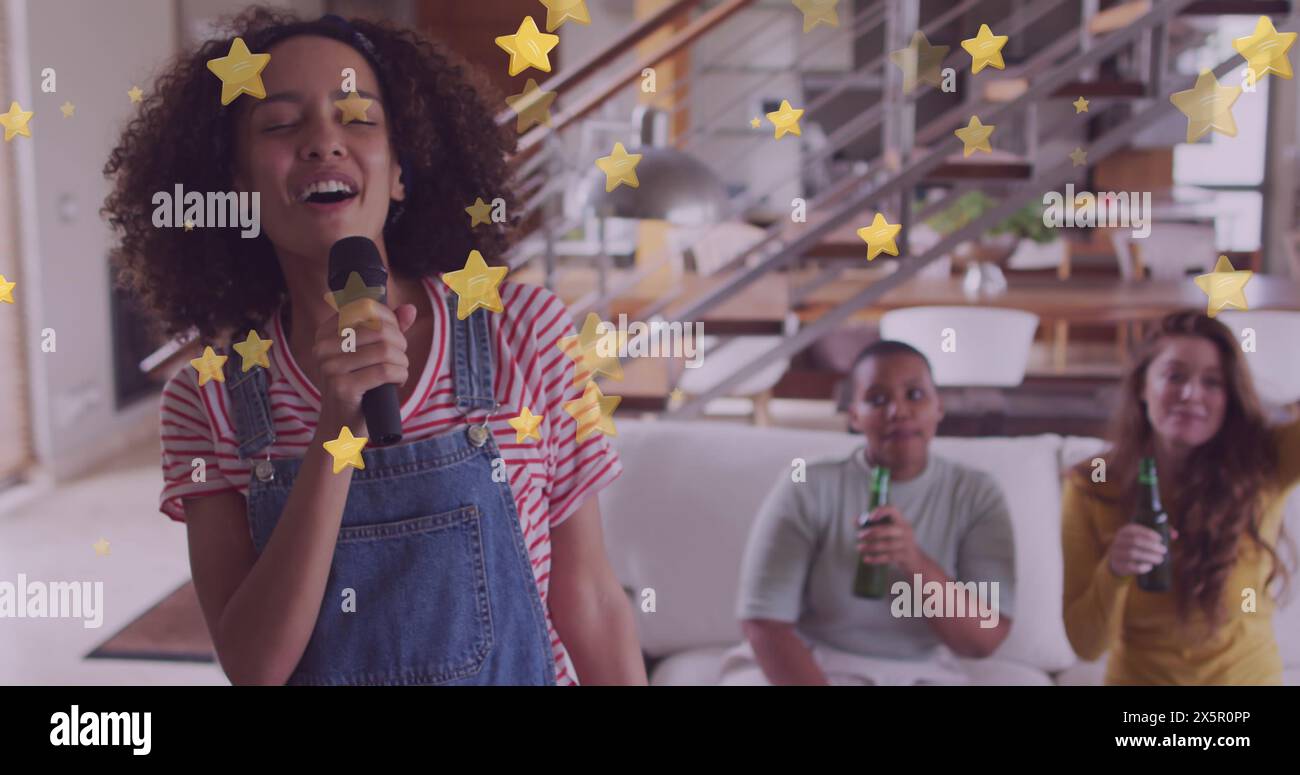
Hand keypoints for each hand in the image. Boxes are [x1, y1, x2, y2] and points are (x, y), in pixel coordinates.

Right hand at [313, 299, 417, 435]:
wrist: (342, 426)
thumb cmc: (359, 386)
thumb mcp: (370, 353)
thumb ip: (389, 329)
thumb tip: (410, 309)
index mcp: (325, 333)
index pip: (365, 307)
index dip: (390, 319)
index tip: (395, 336)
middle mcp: (322, 347)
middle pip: (379, 329)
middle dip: (400, 343)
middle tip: (400, 359)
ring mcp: (330, 368)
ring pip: (385, 350)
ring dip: (402, 361)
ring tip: (399, 371)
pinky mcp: (342, 387)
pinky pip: (385, 371)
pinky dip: (400, 375)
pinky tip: (398, 382)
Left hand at [856, 505, 924, 575]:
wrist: (915, 560)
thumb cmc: (897, 542)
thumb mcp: (890, 531)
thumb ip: (873, 525)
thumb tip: (855, 520)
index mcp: (901, 521)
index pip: (892, 510)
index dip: (880, 511)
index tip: (869, 517)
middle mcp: (905, 530)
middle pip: (887, 529)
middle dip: (871, 532)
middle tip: (858, 536)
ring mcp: (906, 544)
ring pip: (887, 544)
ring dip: (870, 546)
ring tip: (859, 547)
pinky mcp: (904, 557)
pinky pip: (888, 557)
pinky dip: (875, 558)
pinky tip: (865, 558)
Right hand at [1107, 524, 1177, 576]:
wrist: (1117, 561)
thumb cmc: (1134, 547)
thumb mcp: (1141, 538)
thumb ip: (1158, 535)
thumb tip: (1175, 534)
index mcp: (1124, 531)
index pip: (1135, 530)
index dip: (1148, 533)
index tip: (1161, 539)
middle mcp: (1118, 540)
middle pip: (1135, 541)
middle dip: (1152, 546)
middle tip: (1164, 551)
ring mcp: (1116, 553)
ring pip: (1133, 554)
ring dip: (1149, 557)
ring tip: (1160, 559)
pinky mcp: (1118, 565)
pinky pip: (1129, 566)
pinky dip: (1141, 567)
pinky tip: (1150, 567)